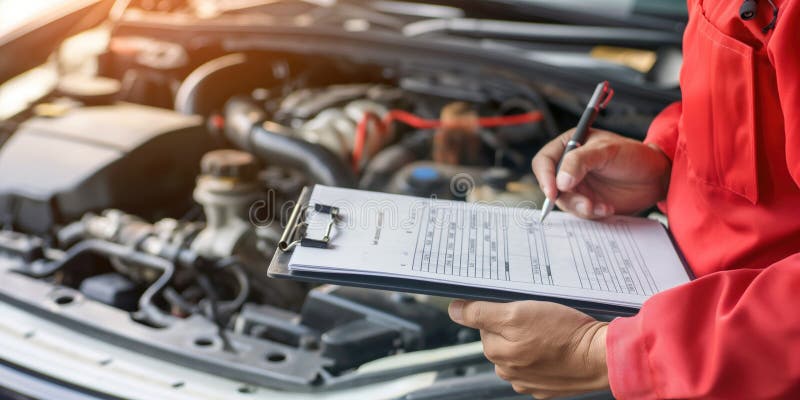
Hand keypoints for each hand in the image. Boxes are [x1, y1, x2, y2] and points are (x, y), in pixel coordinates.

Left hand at [449, 300, 608, 398]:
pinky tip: (558, 346)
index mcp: (497, 354)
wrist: (602, 357)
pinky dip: (545, 354)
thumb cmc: (564, 333)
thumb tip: (454, 310)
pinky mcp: (548, 386)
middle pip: (501, 338)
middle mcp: (509, 371)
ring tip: (551, 332)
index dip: (502, 310)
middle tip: (539, 318)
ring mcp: (529, 381)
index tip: (521, 308)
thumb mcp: (518, 313)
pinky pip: (539, 365)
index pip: (485, 323)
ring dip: (531, 339)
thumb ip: (481, 312)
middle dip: (516, 325)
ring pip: (521, 351)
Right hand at [532, 128, 670, 218]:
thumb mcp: (606, 151)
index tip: (554, 191)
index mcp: (568, 146)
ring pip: (564, 202)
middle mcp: (568, 167)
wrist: (656, 177)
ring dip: (581, 208)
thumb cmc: (633, 155)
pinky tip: (608, 208)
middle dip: (566, 198)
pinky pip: (579, 213)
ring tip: (602, 206)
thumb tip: (560, 182)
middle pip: (550, 186)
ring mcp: (577, 186)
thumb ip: (580, 162)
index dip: (545, 176)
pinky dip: (592, 213)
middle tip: (586, 203)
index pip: (544, 161)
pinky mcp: (587, 201)